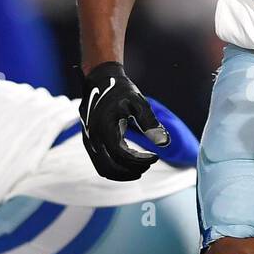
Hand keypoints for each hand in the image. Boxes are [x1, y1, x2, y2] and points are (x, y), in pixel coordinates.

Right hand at [78, 61, 168, 179]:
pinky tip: (131, 163)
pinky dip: (115, 169)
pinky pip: (100, 164)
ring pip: (104, 169)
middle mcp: (93, 137)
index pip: (122, 155)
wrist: (100, 80)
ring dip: (123, 173)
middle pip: (111, 168)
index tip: (155, 156)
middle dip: (132, 171)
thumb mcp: (139, 103)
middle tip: (149, 164)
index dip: (140, 160)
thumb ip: (151, 124)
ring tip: (142, 167)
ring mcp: (89, 141)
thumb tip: (165, 143)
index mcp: (104, 128)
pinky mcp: (89, 142)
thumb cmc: (121, 91)